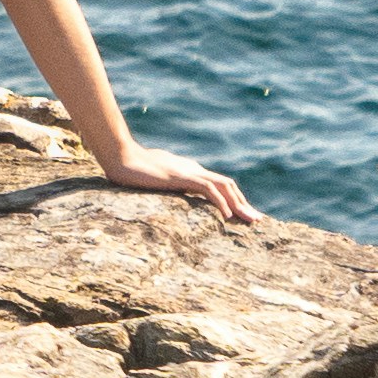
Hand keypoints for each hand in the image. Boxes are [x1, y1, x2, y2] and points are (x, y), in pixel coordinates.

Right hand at [91, 146, 250, 224]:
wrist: (120, 157)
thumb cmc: (131, 169)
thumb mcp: (154, 179)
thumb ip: (165, 183)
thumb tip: (166, 187)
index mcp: (189, 171)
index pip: (219, 184)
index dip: (235, 198)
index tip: (245, 214)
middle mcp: (194, 169)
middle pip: (227, 185)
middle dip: (244, 203)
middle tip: (257, 220)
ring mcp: (188, 172)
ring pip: (224, 186)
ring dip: (239, 203)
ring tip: (250, 220)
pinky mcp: (181, 177)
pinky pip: (208, 189)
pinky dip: (221, 202)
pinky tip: (227, 216)